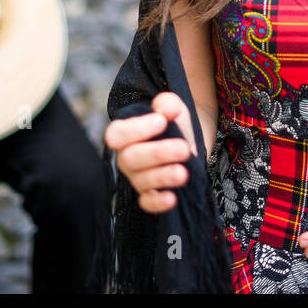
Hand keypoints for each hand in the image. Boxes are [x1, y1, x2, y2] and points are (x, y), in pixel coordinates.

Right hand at [104, 91, 197, 213]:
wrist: (190, 140)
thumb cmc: (174, 123)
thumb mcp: (172, 108)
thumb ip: (167, 104)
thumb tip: (167, 110)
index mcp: (125, 134)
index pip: (117, 134)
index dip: (136, 129)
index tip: (161, 121)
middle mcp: (127, 157)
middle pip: (130, 159)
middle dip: (157, 154)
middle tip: (183, 148)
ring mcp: (137, 177)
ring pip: (140, 181)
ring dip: (163, 176)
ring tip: (184, 172)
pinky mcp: (151, 195)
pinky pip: (147, 203)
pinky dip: (158, 202)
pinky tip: (172, 197)